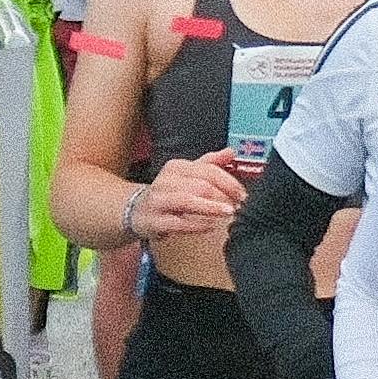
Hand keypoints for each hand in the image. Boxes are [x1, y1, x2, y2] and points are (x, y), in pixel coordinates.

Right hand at [131, 150, 251, 247]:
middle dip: (224, 196)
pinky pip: (179, 223)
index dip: (229, 182)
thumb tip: (231, 152)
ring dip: (212, 208)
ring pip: (189, 201)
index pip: (208, 170)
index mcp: (176, 167)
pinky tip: (211, 226)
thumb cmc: (168, 192)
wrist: (135, 210)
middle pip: (201, 185)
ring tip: (228, 213)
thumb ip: (210, 164)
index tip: (242, 194)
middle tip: (239, 206)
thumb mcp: (187, 174)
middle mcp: (166, 181)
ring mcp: (158, 201)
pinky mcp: (154, 221)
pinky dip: (197, 225)